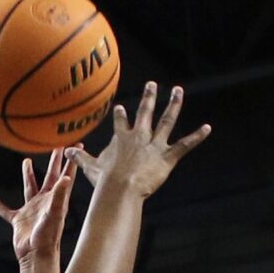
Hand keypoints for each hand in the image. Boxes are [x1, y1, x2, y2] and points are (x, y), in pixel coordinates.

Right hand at [0, 147, 80, 266]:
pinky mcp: (19, 220)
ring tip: (26, 161)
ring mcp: (32, 210)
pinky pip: (6, 211)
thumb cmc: (49, 236)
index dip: (71, 161)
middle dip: (54, 161)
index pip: (65, 175)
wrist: (36, 255)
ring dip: (28, 175)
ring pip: (29, 187)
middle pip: (50, 176)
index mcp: (56, 198)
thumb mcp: (56, 213)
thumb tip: (67, 177)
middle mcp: (45, 201)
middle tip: (58, 146)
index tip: (78, 145)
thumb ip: (60, 195)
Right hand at [83, 83, 209, 198]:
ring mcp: (155, 144)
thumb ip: (80, 158)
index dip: (120, 115)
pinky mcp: (167, 156)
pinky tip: (207, 128)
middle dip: (149, 97)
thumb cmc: (104, 180)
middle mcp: (140, 136)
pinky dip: (197, 136)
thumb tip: (65, 152)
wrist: (120, 187)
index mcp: (121, 138)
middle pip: (145, 112)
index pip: (121, 122)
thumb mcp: (90, 167)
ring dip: (173, 104)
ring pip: (167, 120)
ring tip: (178, 91)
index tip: (120, 107)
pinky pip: (185, 145)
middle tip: (153, 84)